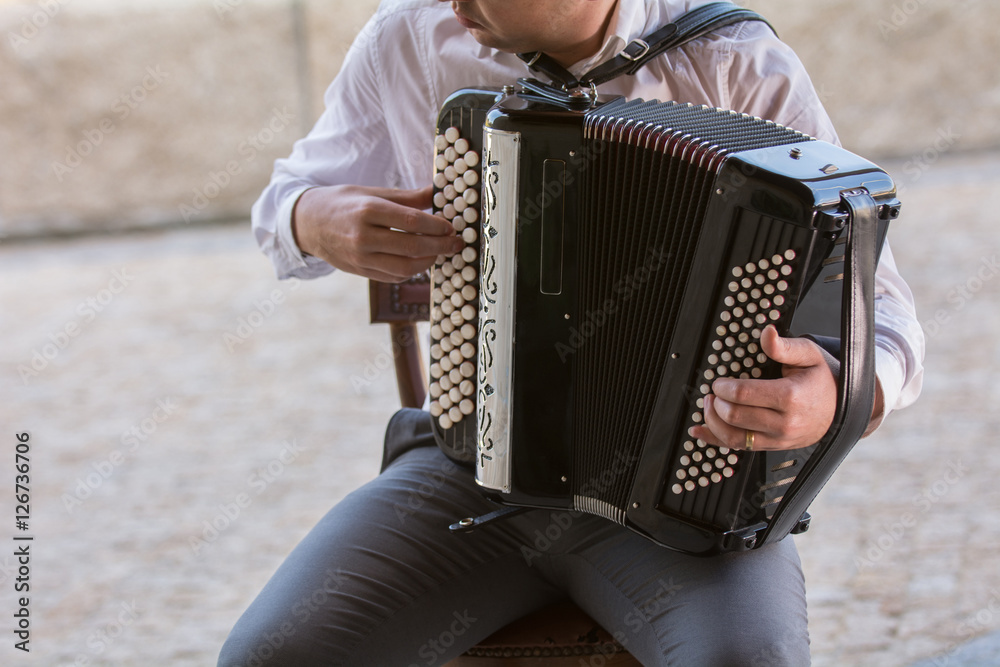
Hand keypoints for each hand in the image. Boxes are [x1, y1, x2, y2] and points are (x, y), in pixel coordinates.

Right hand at [292, 184, 464, 281]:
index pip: (410, 221)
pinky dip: (412, 270)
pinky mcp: (361, 272)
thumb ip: (406, 197)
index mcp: (366, 211)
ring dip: (428, 261)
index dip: (436, 226)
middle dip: (440, 246)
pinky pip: (393, 276)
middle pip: (411, 246)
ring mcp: (360, 258)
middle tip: (457, 243)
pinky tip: (421, 260)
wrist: (307, 224)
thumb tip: (437, 193)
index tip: (451, 226)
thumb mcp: (371, 192)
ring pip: (405, 268)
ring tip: (440, 252)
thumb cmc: (342, 203)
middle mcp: (362, 237)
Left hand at [688, 325, 837, 451]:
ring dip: (713, 422)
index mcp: (790, 396)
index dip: (723, 388)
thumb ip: (784, 346)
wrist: (844, 408)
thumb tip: (766, 333)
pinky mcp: (774, 447)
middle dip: (717, 403)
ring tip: (710, 406)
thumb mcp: (809, 355)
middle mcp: (784, 423)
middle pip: (734, 417)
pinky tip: (700, 432)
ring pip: (734, 438)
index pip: (743, 395)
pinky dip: (715, 441)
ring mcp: (779, 439)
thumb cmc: (824, 379)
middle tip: (714, 392)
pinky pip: (739, 449)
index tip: (719, 381)